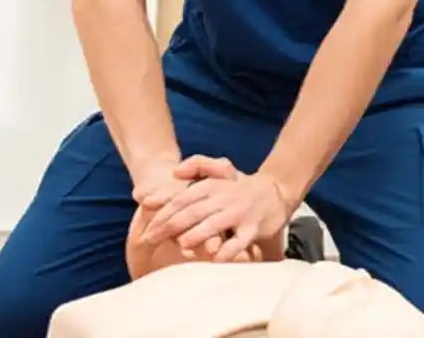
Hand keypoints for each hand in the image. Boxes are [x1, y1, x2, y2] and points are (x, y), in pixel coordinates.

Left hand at [141, 155, 293, 261]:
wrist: (277, 191)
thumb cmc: (240, 186)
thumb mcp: (220, 169)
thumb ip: (197, 164)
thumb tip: (175, 172)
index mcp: (213, 186)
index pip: (181, 200)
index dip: (162, 214)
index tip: (147, 229)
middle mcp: (224, 198)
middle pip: (191, 213)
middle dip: (168, 228)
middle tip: (150, 241)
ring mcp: (239, 213)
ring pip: (212, 226)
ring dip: (194, 237)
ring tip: (181, 247)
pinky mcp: (254, 228)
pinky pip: (238, 242)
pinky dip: (227, 252)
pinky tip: (215, 259)